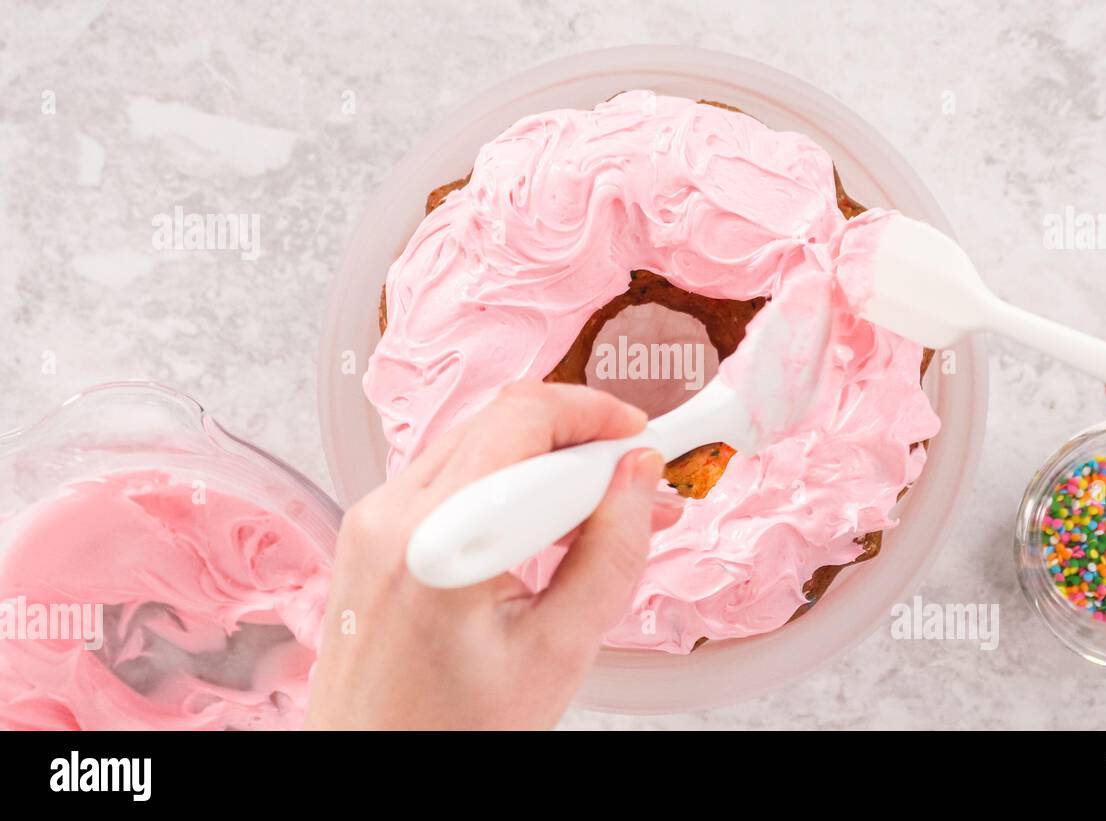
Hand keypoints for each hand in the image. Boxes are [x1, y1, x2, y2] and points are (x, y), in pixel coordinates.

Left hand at [305, 382, 669, 728]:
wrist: (377, 766)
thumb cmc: (452, 731)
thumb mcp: (559, 650)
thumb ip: (611, 553)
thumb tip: (639, 476)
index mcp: (436, 540)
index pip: (523, 420)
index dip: (595, 415)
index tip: (643, 439)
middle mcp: (391, 514)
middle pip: (500, 422)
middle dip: (579, 440)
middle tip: (636, 479)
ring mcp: (374, 518)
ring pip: (478, 445)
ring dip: (546, 465)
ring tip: (601, 514)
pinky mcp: (373, 530)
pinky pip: (452, 478)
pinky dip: (507, 488)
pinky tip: (546, 530)